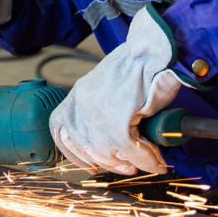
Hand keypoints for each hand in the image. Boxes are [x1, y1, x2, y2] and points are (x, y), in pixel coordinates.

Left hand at [49, 4, 194, 174]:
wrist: (153, 51)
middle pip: (87, 148)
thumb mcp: (108, 85)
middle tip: (127, 165)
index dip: (73, 152)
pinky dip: (148, 161)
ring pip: (110, 155)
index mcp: (76, 96)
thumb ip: (100, 108)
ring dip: (129, 164)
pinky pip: (134, 153)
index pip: (60, 130)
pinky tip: (157, 163)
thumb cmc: (137, 65)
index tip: (88, 164)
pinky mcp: (119, 125)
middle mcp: (81, 107)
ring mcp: (98, 117)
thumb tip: (111, 141)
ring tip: (144, 162)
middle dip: (109, 162)